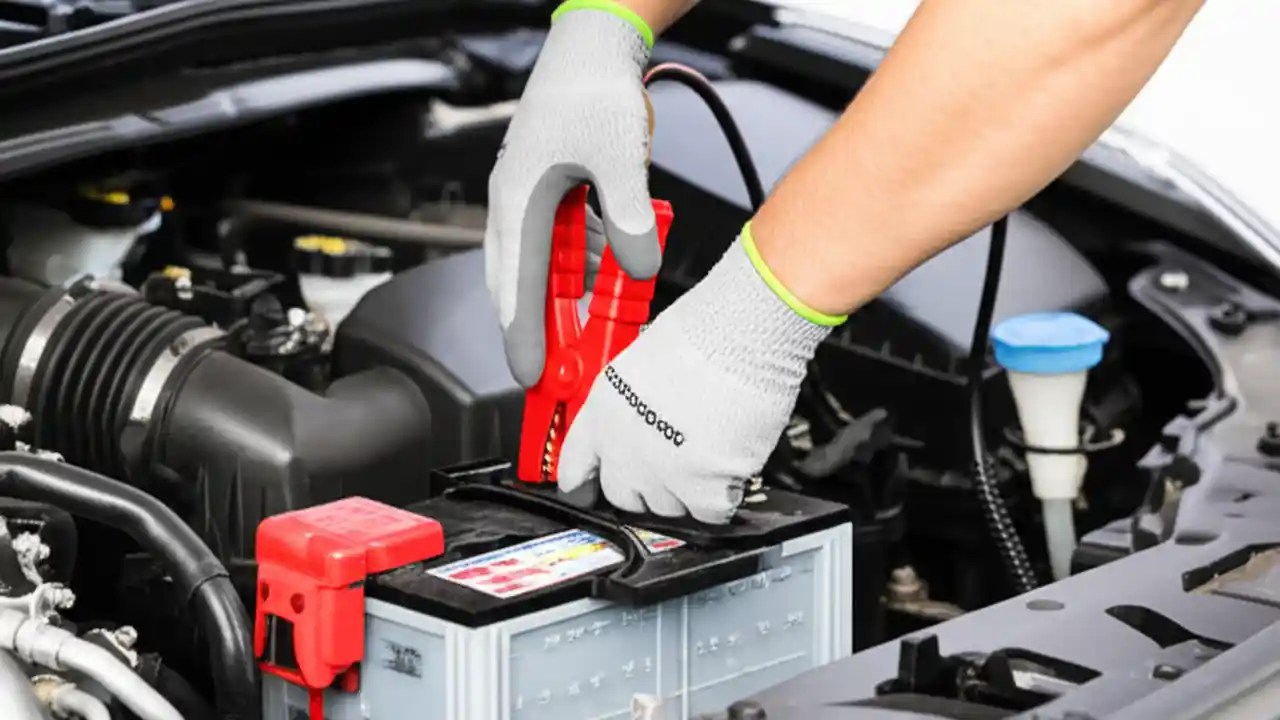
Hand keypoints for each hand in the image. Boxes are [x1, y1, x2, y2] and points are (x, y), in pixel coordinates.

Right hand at [486, 6, 661, 386]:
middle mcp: (515, 206)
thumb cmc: (591, 87)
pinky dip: (578, 272)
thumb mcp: (620, 156)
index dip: (524, 338)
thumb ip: (629, 218)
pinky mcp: (551, 194)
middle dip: (538, 333)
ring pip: (539, 271)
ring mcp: (531, 201)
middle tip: (559, 373)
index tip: (530, 378)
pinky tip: (606, 279)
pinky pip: (559, 248)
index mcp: (517, 202)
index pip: (517, 288)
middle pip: (519, 288)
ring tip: (590, 333)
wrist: (595, 43)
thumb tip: (640, 266)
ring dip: (563, 304)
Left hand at [557, 233, 833, 523]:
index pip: (574, 465)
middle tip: (674, 462)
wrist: (740, 334)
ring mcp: (660, 473)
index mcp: (601, 411)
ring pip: (668, 507)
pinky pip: (709, 512)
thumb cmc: (702, 332)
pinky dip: (722, 497)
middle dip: (647, 486)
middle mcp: (622, 448)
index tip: (588, 488)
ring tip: (710, 452)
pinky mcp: (701, 488)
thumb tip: (644, 421)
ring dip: (688, 489)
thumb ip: (633, 403)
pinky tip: (730, 467)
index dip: (584, 480)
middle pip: (623, 495)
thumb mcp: (641, 360)